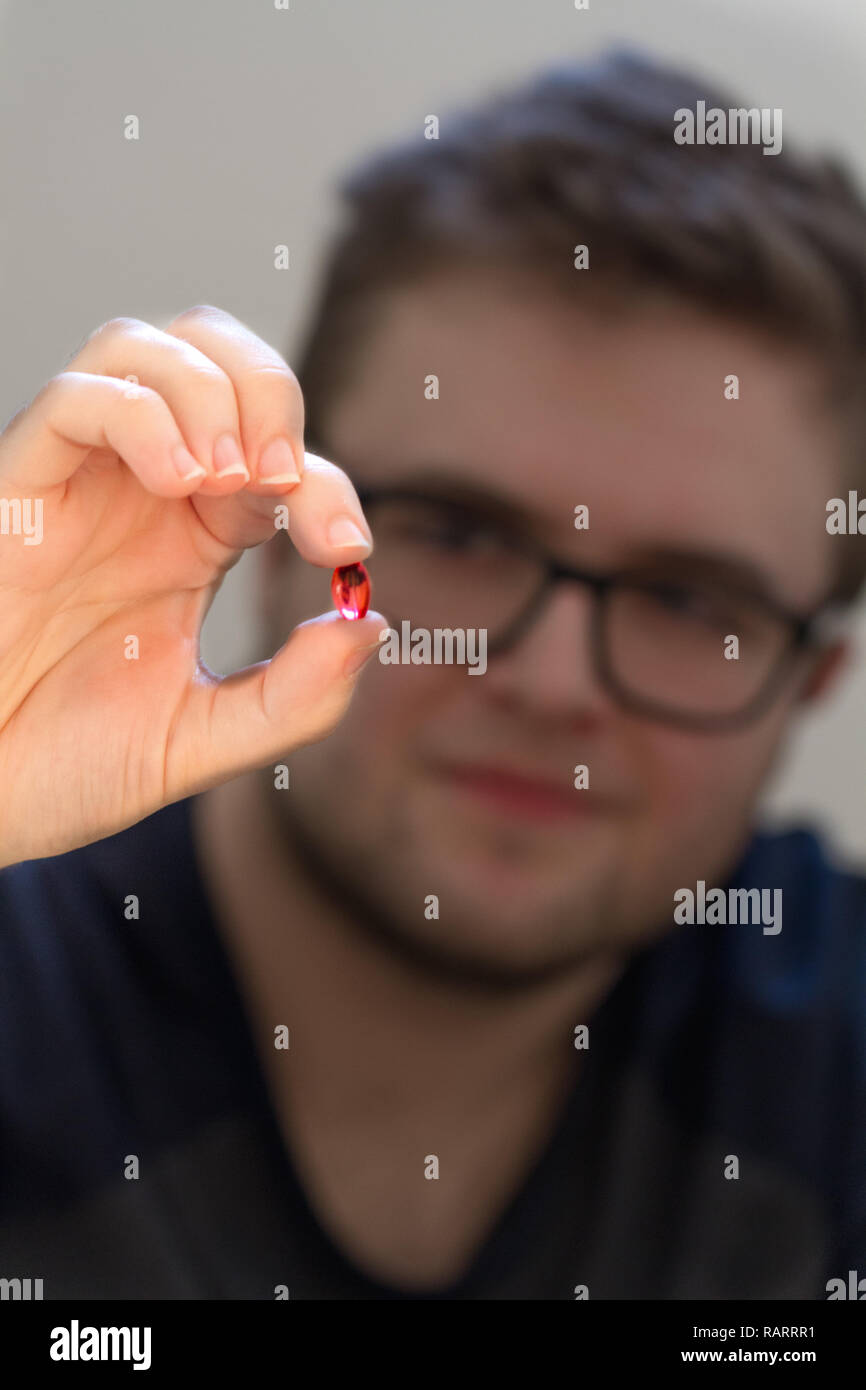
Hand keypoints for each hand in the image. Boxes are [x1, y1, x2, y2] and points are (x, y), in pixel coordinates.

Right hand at [0, 305, 384, 867]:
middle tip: (281, 477)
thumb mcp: (204, 740)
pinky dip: (140, 414)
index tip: (345, 548)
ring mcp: (79, 484)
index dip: (329, 484)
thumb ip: (295, 697)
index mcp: (196, 538)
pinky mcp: (18, 489)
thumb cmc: (68, 765)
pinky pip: (75, 398)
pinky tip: (177, 480)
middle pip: (214, 356)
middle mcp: (141, 493)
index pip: (281, 459)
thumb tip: (372, 623)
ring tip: (227, 476)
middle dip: (271, 391)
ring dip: (209, 391)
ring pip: (142, 348)